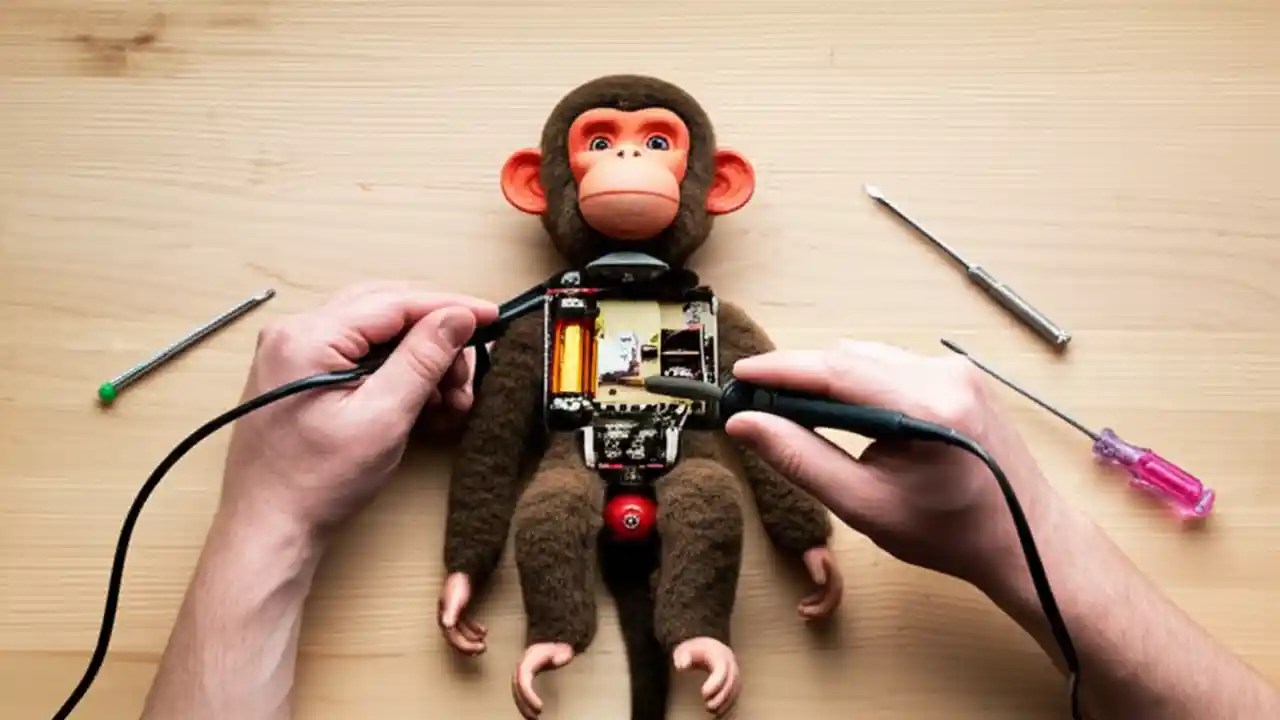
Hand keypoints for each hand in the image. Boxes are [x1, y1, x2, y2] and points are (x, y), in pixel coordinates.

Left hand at [220, 282, 497, 533]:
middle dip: (436, 337)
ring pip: (376, 333)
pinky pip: (359, 355)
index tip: (491, 316)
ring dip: (419, 358)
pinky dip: (396, 372)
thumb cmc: (316, 483)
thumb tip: (457, 317)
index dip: (449, 306)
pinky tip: (422, 400)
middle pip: (385, 311)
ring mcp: (294, 353)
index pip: (394, 302)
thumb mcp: (383, 418)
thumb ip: (422, 359)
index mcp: (307, 336)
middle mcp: (294, 333)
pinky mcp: (301, 375)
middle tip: (470, 369)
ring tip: (450, 397)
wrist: (271, 529)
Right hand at [438, 572, 486, 654]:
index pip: (452, 638)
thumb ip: (450, 613)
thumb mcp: (454, 600)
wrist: (463, 571)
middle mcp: (446, 618)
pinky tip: (482, 631)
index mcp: (444, 617)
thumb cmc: (458, 584)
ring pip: (460, 634)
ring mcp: (453, 615)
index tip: (478, 648)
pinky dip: (473, 630)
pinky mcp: (460, 611)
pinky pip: (465, 626)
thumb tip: (446, 626)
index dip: (465, 646)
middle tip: (482, 649)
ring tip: (482, 643)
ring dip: (471, 640)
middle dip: (468, 646)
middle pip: (455, 639)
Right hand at [512, 642, 574, 717]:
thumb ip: (560, 653)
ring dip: (523, 708)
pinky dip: (525, 705)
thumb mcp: (558, 648)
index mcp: (526, 663)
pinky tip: (533, 715)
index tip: (540, 708)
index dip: (528, 696)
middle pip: (517, 691)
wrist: (546, 645)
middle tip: (536, 718)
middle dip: (524, 706)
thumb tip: (557, 660)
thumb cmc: (553, 649)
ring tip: (534, 719)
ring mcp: (519, 676)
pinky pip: (520, 695)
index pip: (522, 682)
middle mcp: (519, 671)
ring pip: (517, 695)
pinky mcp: (523, 682)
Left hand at [673, 637, 739, 716]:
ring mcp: (735, 672)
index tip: (703, 693)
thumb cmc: (697, 650)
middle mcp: (730, 664)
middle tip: (708, 707)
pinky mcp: (735, 681)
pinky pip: (735, 693)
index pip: (722, 671)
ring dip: (726, 703)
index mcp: (720, 655)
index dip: (715, 684)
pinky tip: (719, 712)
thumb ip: (682, 656)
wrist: (710, 646)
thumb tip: (681, 665)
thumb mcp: (686, 649)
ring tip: (713, 712)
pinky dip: (729, 704)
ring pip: (735, 690)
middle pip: (731, 682)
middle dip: (721, 697)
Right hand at [724, 340, 1060, 594]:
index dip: (780, 370)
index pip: (836, 371)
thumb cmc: (950, 533)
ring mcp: (957, 371)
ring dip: (830, 381)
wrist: (1025, 542)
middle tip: (757, 403)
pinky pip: (893, 367)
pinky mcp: (960, 377)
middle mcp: (946, 375)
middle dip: (799, 377)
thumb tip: (746, 426)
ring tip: (795, 414)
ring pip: (870, 358)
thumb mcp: (864, 505)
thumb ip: (799, 460)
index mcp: (927, 405)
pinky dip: (860, 385)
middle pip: (850, 358)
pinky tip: (844, 416)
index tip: (740, 376)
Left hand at [798, 546, 842, 618]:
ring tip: (800, 612)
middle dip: (818, 611)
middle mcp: (836, 583)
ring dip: (815, 609)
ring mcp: (831, 585)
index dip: (823, 607)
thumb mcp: (814, 558)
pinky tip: (802, 604)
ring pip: (827, 603)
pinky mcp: (826, 585)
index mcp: (836, 578)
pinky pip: (822, 599)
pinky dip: (814, 604)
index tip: (810, 611)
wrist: (812, 544)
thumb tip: (822, 582)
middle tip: (802, 613)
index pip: (833, 597)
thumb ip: (818, 569)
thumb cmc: (813, 551)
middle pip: (831, 603)